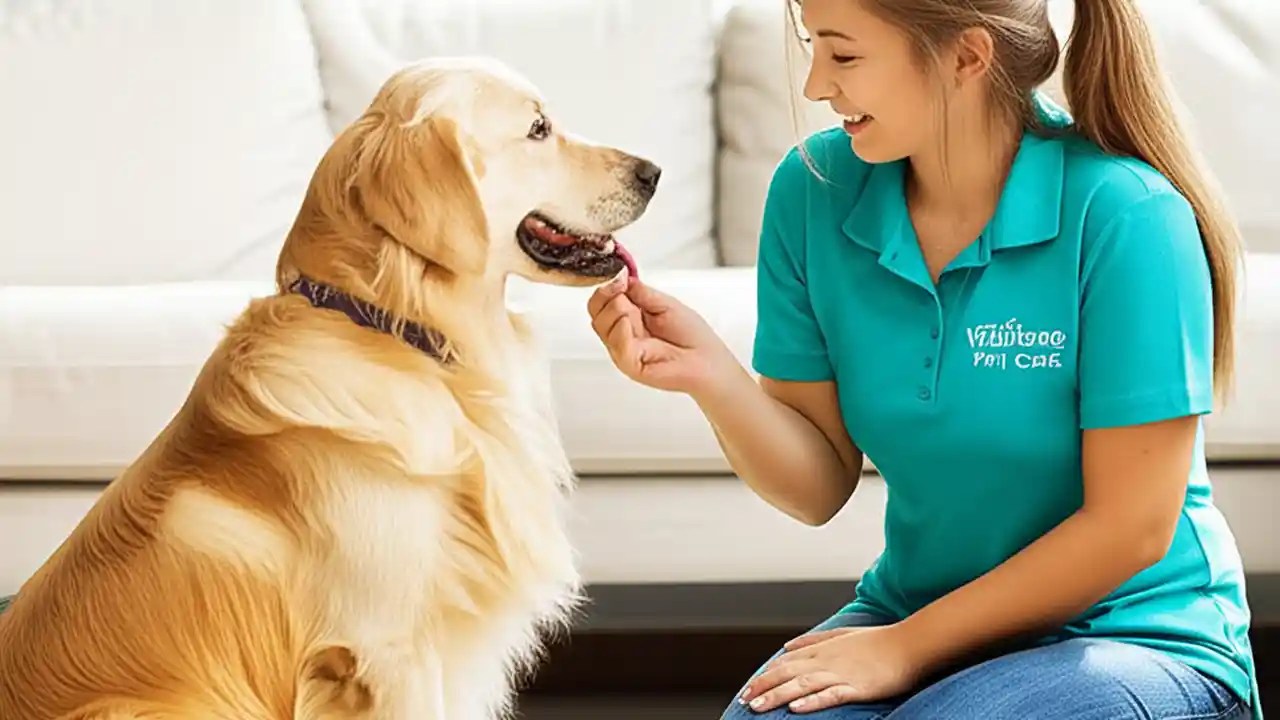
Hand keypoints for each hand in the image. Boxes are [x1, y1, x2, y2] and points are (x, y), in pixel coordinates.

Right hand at [587, 272, 737, 395]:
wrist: (708, 359)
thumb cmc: (692, 336)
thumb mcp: (663, 303)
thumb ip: (640, 291)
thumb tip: (620, 276)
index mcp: (628, 319)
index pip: (601, 303)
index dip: (605, 288)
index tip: (617, 278)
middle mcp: (622, 335)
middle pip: (596, 313)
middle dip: (609, 298)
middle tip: (626, 295)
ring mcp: (623, 351)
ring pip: (603, 326)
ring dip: (618, 312)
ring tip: (638, 314)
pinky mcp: (630, 365)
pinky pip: (617, 345)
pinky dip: (622, 330)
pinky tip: (632, 323)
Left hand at [738, 624, 925, 713]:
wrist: (909, 644)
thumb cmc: (879, 641)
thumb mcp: (841, 634)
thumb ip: (813, 640)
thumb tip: (787, 646)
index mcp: (822, 649)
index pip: (786, 663)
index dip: (765, 676)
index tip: (749, 687)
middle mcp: (826, 660)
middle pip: (787, 674)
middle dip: (763, 688)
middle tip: (744, 700)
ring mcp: (841, 674)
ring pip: (802, 685)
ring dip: (777, 696)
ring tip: (758, 707)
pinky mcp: (857, 687)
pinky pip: (830, 695)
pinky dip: (812, 701)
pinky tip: (796, 709)